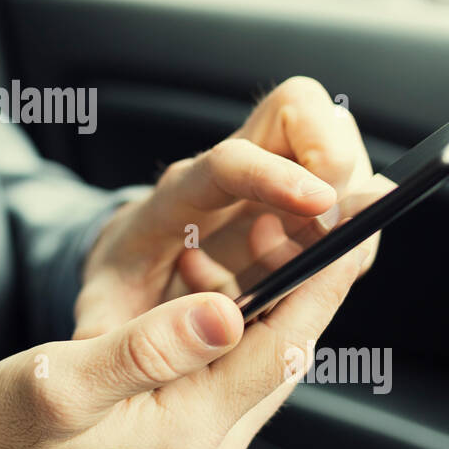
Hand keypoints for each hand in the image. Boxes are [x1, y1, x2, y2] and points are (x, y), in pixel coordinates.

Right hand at [0, 244, 371, 448]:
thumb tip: (224, 310)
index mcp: (189, 431)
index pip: (280, 347)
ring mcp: (193, 445)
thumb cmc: (5, 444)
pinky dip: (236, 324)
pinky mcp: (175, 437)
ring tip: (286, 241)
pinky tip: (217, 292)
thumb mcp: (63, 384)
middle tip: (341, 223)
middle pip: (284, 353)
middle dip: (315, 284)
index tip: (357, 232)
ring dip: (276, 300)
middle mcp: (207, 444)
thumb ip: (146, 349)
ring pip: (260, 361)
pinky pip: (228, 372)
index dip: (322, 284)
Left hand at [75, 76, 376, 339]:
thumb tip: (208, 328)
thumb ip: (128, 338)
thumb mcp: (100, 319)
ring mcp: (265, 184)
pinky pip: (340, 198)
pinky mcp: (292, 207)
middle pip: (298, 111)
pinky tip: (314, 274)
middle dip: (333, 152)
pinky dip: (347, 233)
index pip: (226, 165)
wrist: (123, 272)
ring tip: (315, 262)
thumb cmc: (116, 291)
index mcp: (173, 200)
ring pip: (330, 148)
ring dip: (348, 201)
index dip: (276, 177)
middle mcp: (225, 176)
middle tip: (336, 220)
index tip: (320, 202)